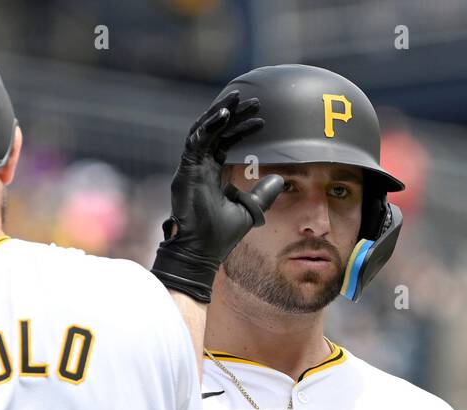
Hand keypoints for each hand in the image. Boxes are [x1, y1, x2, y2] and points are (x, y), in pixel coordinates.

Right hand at [151, 92, 284, 302]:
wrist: (201, 252)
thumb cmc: (220, 236)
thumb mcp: (249, 209)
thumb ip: (263, 194)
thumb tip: (281, 179)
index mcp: (211, 172)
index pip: (226, 141)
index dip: (242, 128)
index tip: (262, 119)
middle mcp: (199, 166)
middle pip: (216, 130)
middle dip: (233, 113)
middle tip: (254, 100)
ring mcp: (190, 167)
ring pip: (204, 130)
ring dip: (220, 112)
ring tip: (237, 99)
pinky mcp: (185, 170)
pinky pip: (196, 141)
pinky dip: (209, 126)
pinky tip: (224, 115)